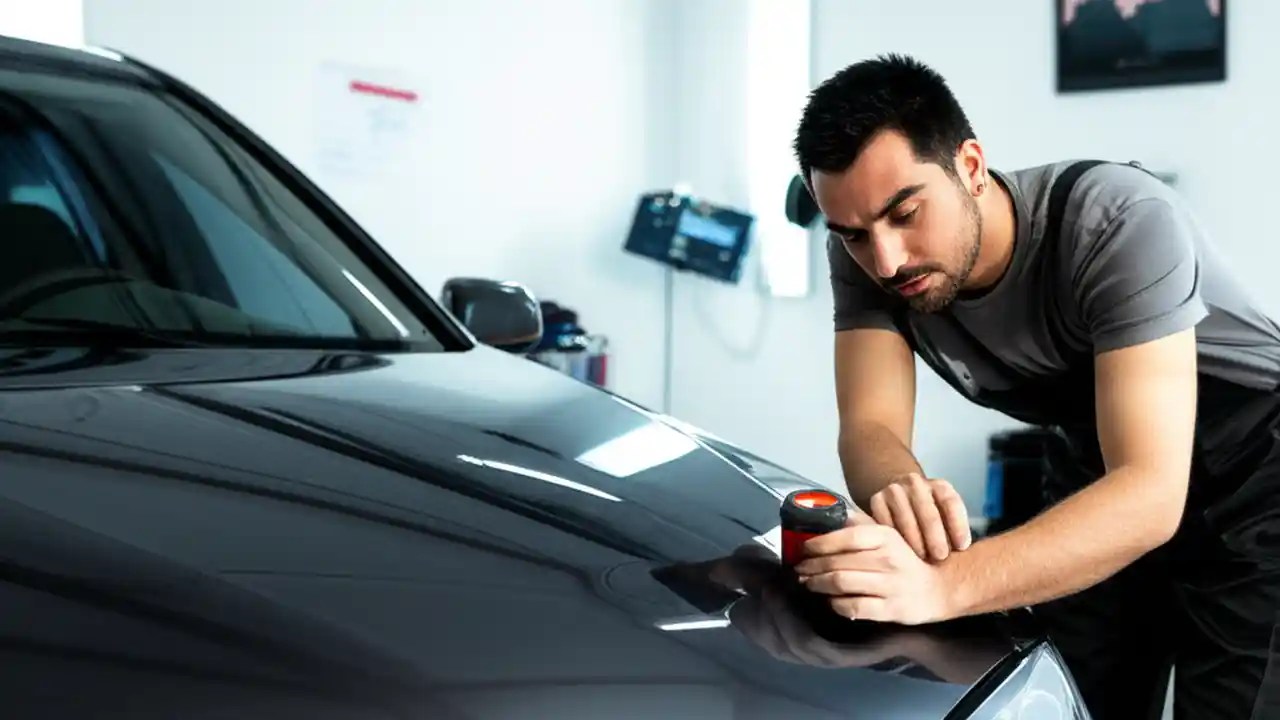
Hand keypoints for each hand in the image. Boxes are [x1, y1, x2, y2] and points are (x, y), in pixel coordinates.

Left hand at [794, 513, 953, 625]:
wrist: (939, 588)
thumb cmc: (905, 560)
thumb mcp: (889, 536)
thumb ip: (861, 526)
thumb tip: (828, 515)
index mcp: (885, 537)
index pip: (845, 537)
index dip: (819, 544)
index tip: (803, 548)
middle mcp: (888, 559)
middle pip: (837, 563)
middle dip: (811, 567)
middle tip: (799, 569)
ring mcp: (890, 585)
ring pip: (841, 584)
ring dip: (817, 584)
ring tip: (808, 583)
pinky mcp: (890, 609)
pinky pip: (854, 607)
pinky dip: (836, 604)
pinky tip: (831, 601)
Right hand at [867, 473, 970, 561]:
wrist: (900, 498)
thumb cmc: (929, 516)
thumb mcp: (946, 516)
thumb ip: (954, 530)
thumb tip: (961, 552)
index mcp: (939, 486)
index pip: (951, 503)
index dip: (958, 526)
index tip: (962, 547)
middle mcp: (916, 483)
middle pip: (929, 511)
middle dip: (935, 537)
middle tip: (940, 557)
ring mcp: (895, 490)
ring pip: (905, 516)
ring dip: (914, 540)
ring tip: (921, 558)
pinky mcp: (876, 499)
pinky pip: (884, 521)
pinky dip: (892, 538)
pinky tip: (899, 551)